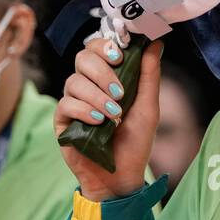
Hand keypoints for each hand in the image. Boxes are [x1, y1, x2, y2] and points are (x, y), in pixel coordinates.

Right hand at [53, 37, 162, 201]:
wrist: (121, 176)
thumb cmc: (135, 143)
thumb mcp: (148, 107)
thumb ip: (150, 75)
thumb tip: (156, 42)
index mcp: (107, 77)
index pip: (97, 47)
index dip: (105, 46)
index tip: (120, 56)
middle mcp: (88, 85)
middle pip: (83, 58)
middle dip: (103, 71)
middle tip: (120, 91)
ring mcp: (73, 102)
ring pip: (75, 81)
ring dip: (98, 96)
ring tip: (114, 115)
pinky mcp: (63, 120)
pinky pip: (66, 104)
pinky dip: (85, 110)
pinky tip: (99, 123)